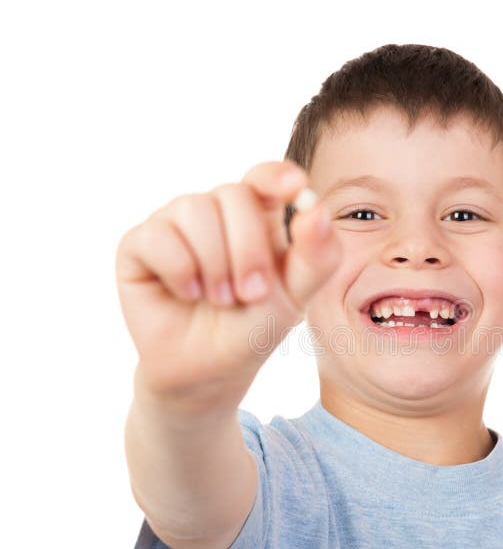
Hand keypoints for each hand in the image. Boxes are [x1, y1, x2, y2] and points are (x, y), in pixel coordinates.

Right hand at [115, 160, 340, 413]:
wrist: (208, 372)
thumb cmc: (253, 329)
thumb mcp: (295, 298)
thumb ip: (316, 256)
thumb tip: (317, 207)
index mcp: (258, 216)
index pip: (266, 177)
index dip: (277, 176)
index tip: (295, 186)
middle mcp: (215, 211)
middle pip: (234, 195)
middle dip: (248, 249)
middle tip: (251, 293)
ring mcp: (175, 223)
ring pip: (195, 210)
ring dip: (214, 265)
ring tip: (219, 299)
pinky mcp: (140, 244)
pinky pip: (158, 236)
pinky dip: (179, 271)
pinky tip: (185, 293)